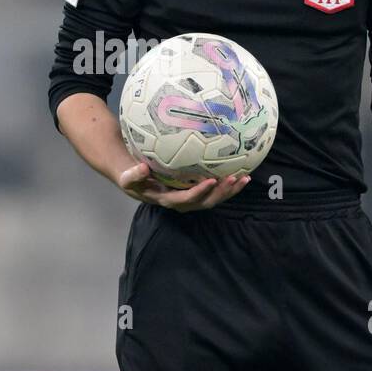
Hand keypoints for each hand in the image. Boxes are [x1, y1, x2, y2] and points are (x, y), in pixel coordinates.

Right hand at [117, 161, 249, 212]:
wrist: (137, 181)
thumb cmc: (133, 177)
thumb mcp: (127, 177)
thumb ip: (132, 175)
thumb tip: (143, 168)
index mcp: (166, 200)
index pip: (185, 199)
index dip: (199, 192)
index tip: (211, 180)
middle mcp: (181, 202)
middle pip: (205, 202)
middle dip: (220, 193)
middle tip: (233, 178)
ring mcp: (191, 199)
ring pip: (213, 199)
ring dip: (229, 191)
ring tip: (244, 179)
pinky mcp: (197, 193)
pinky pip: (215, 192)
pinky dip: (229, 186)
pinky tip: (242, 176)